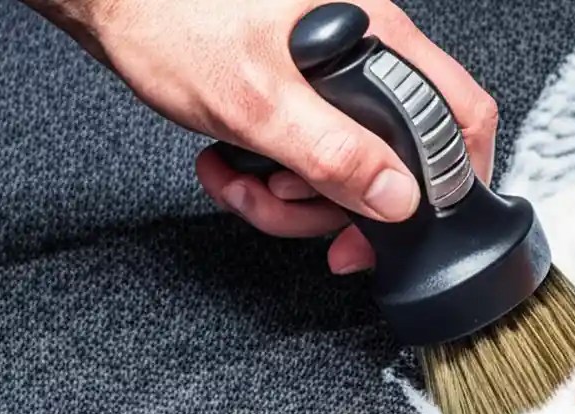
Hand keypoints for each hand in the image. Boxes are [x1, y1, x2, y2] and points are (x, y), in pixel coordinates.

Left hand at [42, 0, 497, 273]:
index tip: (402, 231)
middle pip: (399, 161)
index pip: (461, 119)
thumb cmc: (171, 18)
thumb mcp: (256, 98)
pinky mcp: (301, 99)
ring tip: (242, 182)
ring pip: (349, 172)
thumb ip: (333, 151)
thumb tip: (399, 198)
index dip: (448, 185)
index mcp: (380, 41)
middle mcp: (368, 58)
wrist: (112, 2)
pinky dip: (273, 180)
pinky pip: (311, 162)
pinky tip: (232, 165)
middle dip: (339, 205)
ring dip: (293, 200)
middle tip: (289, 204)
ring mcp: (334, 82)